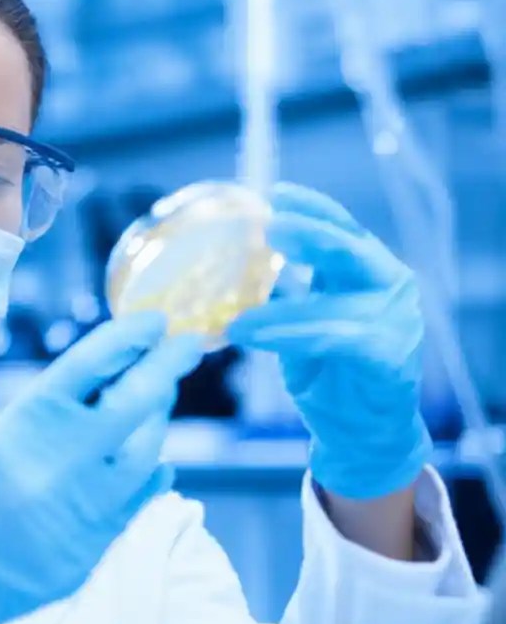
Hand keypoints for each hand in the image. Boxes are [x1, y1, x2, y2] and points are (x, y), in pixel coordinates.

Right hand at [0, 313, 203, 623]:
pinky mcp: (97, 545)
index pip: (92, 362)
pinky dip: (151, 473)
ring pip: (150, 451)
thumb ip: (51, 415)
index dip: (131, 335)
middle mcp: (61, 461)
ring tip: (156, 402)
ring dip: (157, 420)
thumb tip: (112, 376)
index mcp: (25, 424)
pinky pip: (141, 498)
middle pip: (137, 400)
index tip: (155, 322)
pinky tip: (153, 462)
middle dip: (168, 365)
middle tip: (188, 346)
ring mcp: (85, 506)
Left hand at [228, 183, 431, 499]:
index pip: (343, 227)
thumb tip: (228, 262)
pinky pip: (334, 340)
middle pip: (350, 248)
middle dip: (310, 235)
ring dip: (280, 310)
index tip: (275, 193)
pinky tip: (249, 335)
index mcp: (367, 270)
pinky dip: (288, 336)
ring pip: (334, 302)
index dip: (312, 207)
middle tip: (268, 226)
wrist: (362, 430)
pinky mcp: (388, 357)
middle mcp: (387, 287)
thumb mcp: (299, 321)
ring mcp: (395, 321)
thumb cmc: (329, 370)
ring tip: (236, 317)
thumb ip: (281, 292)